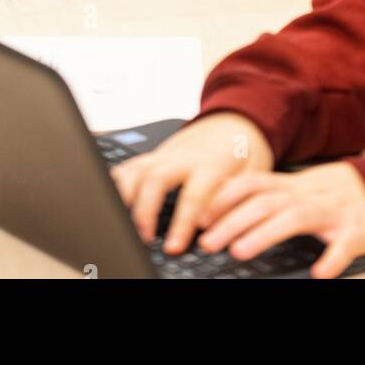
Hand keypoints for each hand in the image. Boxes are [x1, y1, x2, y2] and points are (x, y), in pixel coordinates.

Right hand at [111, 113, 273, 250]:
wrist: (233, 118)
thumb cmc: (243, 149)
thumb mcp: (252, 172)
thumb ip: (234, 196)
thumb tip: (215, 224)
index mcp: (209, 164)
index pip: (193, 195)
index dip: (182, 223)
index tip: (174, 247)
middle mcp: (182, 157)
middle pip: (156, 178)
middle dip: (145, 209)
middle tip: (143, 236)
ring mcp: (164, 154)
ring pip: (136, 170)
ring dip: (125, 196)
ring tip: (120, 222)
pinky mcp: (152, 155)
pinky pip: (128, 166)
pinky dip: (115, 182)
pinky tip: (111, 201)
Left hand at [197, 163, 364, 278]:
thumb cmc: (330, 195)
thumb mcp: (297, 188)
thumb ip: (266, 193)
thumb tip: (220, 204)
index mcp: (293, 185)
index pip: (253, 184)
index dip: (225, 198)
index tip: (201, 217)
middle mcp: (309, 194)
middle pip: (267, 201)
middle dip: (234, 220)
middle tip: (209, 242)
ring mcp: (334, 211)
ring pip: (297, 216)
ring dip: (266, 233)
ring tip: (241, 251)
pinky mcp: (358, 231)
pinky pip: (345, 245)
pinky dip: (333, 259)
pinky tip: (320, 273)